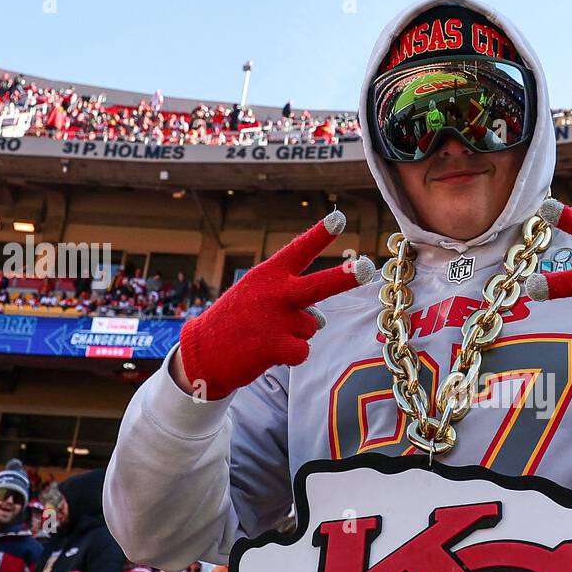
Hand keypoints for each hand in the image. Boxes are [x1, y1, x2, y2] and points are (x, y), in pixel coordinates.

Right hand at [176, 210, 375, 399]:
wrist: (203, 351)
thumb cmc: (238, 319)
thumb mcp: (257, 294)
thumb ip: (291, 298)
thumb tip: (319, 319)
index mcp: (268, 274)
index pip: (298, 250)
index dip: (320, 235)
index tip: (339, 217)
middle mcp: (274, 293)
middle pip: (319, 285)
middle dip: (345, 277)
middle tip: (368, 267)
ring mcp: (275, 320)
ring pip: (312, 325)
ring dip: (297, 333)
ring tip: (268, 333)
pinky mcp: (274, 346)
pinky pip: (302, 351)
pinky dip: (291, 354)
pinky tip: (267, 351)